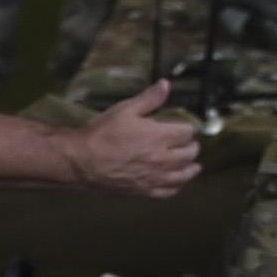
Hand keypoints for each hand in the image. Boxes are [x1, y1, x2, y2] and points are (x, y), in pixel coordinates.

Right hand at [65, 81, 206, 198]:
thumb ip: (149, 98)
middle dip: (192, 147)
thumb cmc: (102, 133)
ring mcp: (155, 177)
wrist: (83, 162)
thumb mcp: (125, 110)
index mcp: (160, 136)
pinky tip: (177, 183)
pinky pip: (169, 192)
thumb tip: (166, 84)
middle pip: (189, 154)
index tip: (185, 127)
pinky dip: (176, 186)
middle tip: (189, 144)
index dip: (188, 128)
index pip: (187, 132)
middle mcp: (162, 158)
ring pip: (184, 175)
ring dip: (191, 168)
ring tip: (194, 165)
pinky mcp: (145, 191)